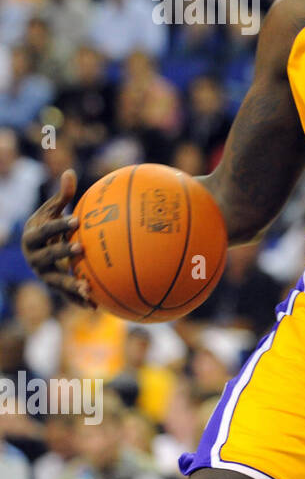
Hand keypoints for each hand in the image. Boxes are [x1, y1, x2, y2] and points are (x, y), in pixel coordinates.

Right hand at [21, 169, 95, 308]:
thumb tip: (70, 172)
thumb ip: (62, 196)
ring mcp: (43, 274)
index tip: (76, 220)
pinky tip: (98, 306)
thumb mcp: (52, 210)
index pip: (45, 230)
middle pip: (48, 256)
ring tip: (88, 289)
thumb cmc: (49, 224)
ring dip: (71, 285)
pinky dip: (80, 301)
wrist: (36, 248)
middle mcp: (35, 257)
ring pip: (56, 281)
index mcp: (33, 237)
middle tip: (81, 249)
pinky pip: (67, 295)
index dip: (59, 225)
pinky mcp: (55, 285)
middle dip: (63, 253)